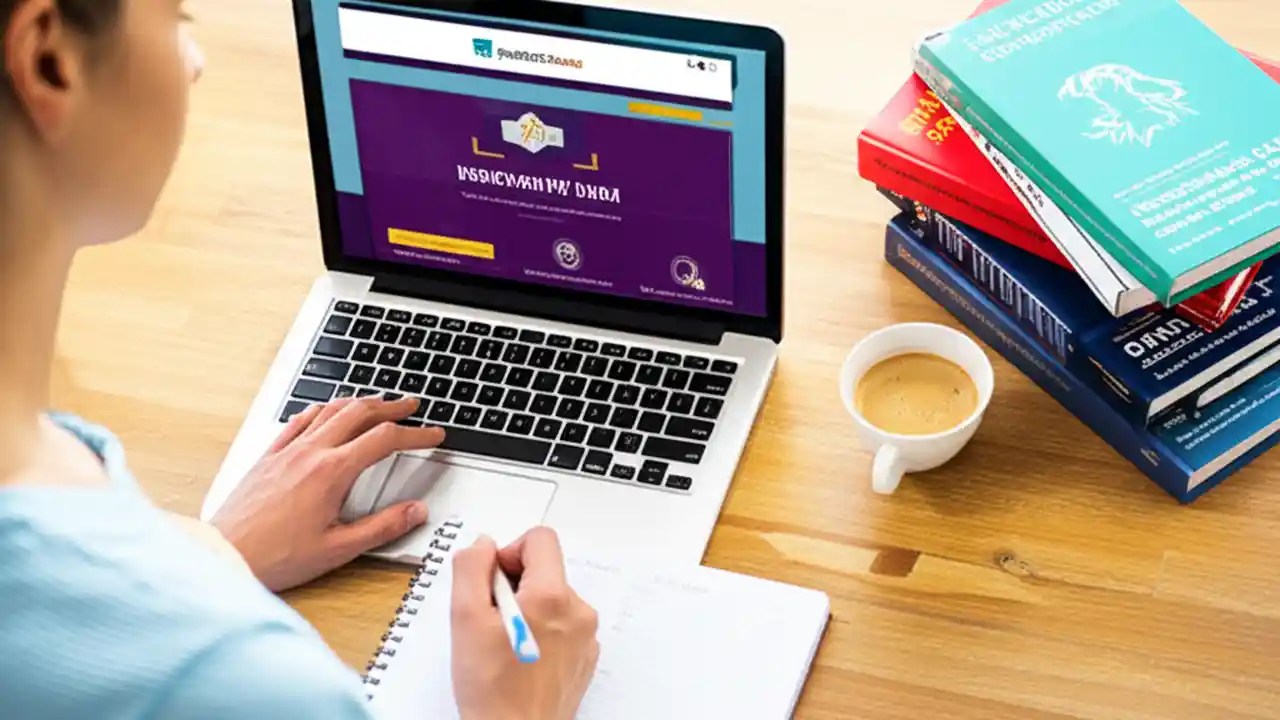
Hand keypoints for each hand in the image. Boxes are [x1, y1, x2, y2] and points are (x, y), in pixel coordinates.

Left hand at [211, 396, 444, 591]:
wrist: (226, 555)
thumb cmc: (276, 556)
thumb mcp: (339, 549)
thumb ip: (383, 527)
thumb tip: (415, 511)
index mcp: (332, 473)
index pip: (384, 440)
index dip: (416, 435)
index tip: (433, 436)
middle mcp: (310, 453)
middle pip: (359, 413)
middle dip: (390, 406)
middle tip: (410, 406)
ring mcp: (287, 451)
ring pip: (329, 410)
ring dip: (359, 402)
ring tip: (376, 402)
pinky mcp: (269, 456)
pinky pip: (299, 421)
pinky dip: (321, 410)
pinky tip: (326, 412)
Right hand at [451, 528, 599, 719]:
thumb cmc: (492, 689)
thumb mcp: (465, 619)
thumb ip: (471, 569)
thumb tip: (483, 545)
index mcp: (552, 596)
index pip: (540, 539)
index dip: (509, 553)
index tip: (493, 582)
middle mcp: (578, 612)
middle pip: (546, 570)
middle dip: (515, 586)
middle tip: (491, 620)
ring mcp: (586, 636)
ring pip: (552, 599)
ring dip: (527, 611)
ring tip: (504, 644)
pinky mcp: (585, 657)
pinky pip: (562, 626)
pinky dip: (541, 632)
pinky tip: (520, 659)